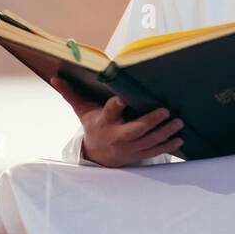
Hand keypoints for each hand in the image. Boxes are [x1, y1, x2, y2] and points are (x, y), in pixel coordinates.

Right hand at [50, 76, 184, 166]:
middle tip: (165, 110)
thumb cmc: (93, 126)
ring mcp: (129, 148)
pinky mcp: (139, 155)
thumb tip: (55, 76)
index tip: (124, 97)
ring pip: (149, 141)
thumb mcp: (82, 111)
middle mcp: (117, 136)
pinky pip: (155, 151)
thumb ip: (72, 94)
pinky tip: (179, 138)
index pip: (110, 111)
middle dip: (150, 121)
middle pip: (135, 130)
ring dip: (165, 132)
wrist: (97, 157)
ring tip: (178, 121)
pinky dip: (167, 145)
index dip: (116, 105)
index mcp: (104, 122)